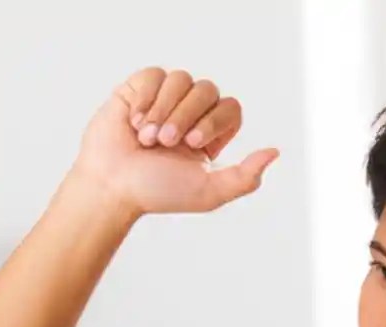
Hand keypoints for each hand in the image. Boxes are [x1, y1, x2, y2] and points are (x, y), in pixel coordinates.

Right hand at [71, 67, 279, 216]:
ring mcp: (164, 99)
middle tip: (165, 142)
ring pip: (181, 79)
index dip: (214, 120)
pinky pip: (154, 74)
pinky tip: (134, 122)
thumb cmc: (157, 192)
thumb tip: (274, 152)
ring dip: (164, 110)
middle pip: (207, 89)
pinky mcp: (138, 89)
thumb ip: (244, 178)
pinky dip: (146, 98)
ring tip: (147, 137)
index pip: (231, 108)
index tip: (192, 143)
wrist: (111, 186)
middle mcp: (189, 114)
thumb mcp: (208, 193)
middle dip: (186, 116)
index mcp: (210, 135)